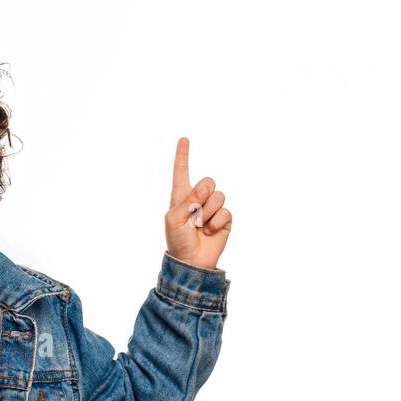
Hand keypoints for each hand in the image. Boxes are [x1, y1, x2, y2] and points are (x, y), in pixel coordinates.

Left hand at [164, 137, 230, 269]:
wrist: (192, 261)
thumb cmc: (178, 240)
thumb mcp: (175, 219)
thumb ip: (188, 200)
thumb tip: (205, 187)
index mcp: (181, 196)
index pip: (182, 172)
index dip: (183, 155)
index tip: (184, 139)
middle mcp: (198, 199)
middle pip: (208, 181)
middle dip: (202, 196)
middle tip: (194, 214)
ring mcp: (213, 208)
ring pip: (218, 196)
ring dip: (208, 213)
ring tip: (200, 226)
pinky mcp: (224, 219)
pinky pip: (226, 211)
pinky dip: (216, 222)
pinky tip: (210, 231)